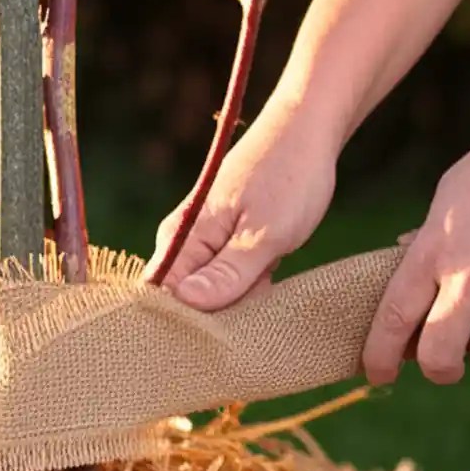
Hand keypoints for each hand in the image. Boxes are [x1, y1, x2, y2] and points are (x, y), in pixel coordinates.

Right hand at [144, 97, 337, 309]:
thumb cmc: (288, 176)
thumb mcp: (265, 233)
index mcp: (181, 239)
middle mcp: (185, 244)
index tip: (217, 339)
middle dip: (218, 318)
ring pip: (213, 296)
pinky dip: (251, 288)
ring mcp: (207, 244)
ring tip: (268, 285)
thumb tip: (185, 304)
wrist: (307, 131)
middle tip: (255, 306)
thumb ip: (227, 273)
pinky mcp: (227, 245)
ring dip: (240, 303)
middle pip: (186, 303)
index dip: (184, 325)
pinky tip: (271, 278)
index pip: (161, 299)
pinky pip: (230, 282)